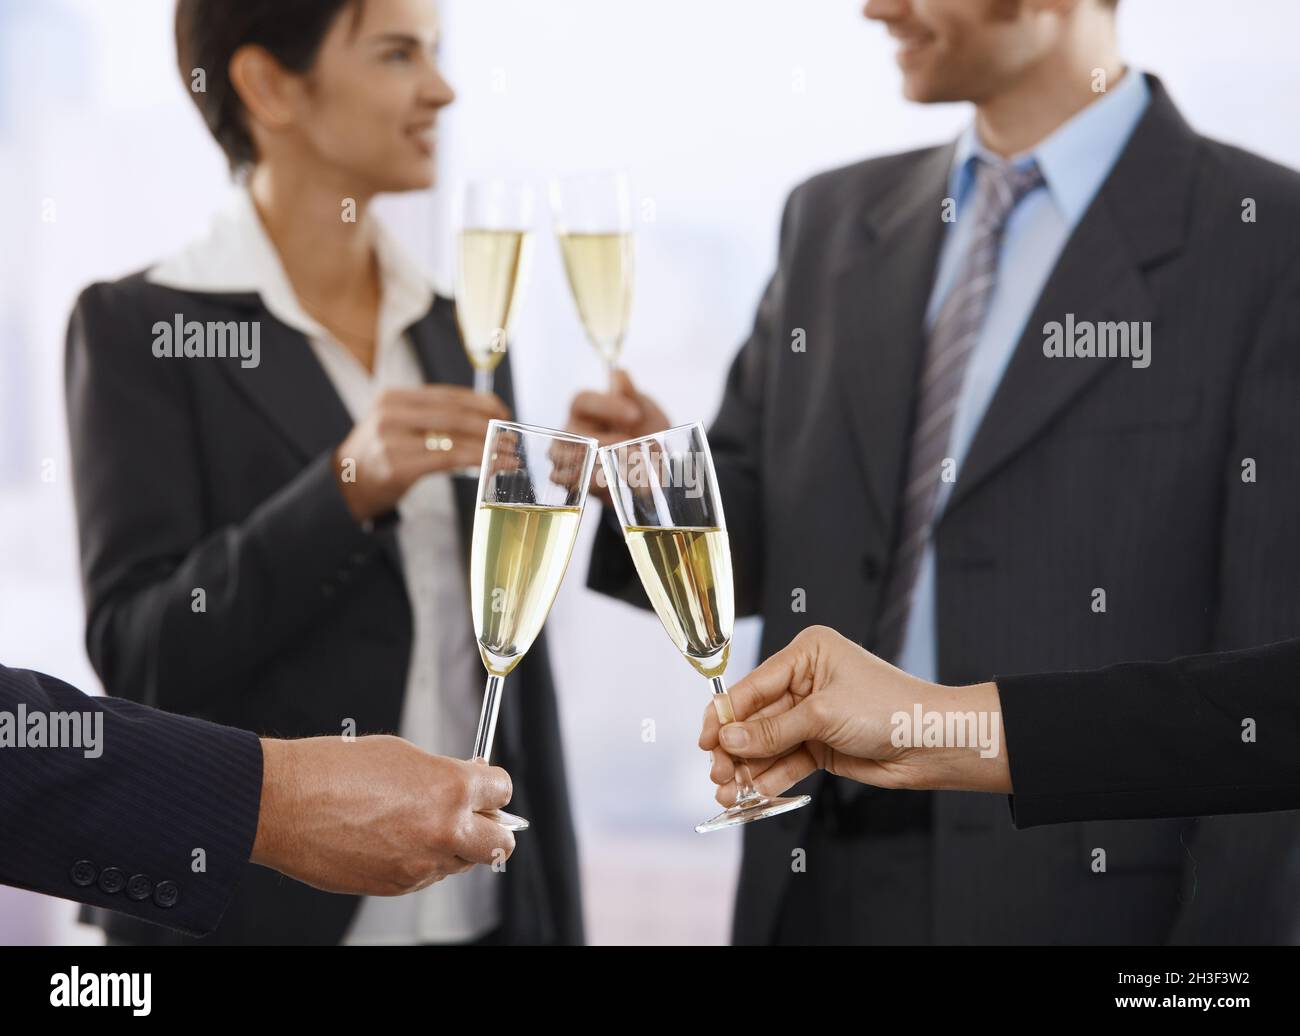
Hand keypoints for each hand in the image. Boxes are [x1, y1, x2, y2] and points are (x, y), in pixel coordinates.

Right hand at [251, 735, 515, 895]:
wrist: (284, 803)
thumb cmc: (333, 770)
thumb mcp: (402, 754)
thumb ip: (442, 773)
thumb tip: (466, 781)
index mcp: (451, 787)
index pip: (502, 791)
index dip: (493, 787)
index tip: (486, 786)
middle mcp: (445, 829)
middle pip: (500, 841)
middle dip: (492, 828)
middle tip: (476, 816)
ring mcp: (422, 863)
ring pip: (462, 862)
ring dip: (455, 846)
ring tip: (421, 824)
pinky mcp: (398, 886)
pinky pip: (427, 876)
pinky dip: (422, 861)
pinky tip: (395, 840)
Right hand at [334, 386, 510, 521]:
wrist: (346, 484)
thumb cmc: (382, 454)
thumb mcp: (398, 424)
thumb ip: (431, 417)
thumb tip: (485, 419)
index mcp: (394, 398)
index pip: (448, 395)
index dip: (482, 403)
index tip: (505, 413)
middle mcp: (391, 414)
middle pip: (455, 415)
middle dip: (491, 425)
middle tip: (513, 436)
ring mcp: (392, 440)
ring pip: (455, 438)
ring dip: (490, 447)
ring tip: (511, 456)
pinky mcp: (397, 467)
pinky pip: (448, 460)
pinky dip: (476, 462)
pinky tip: (493, 467)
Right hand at [564, 369, 669, 500]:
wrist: (647, 469)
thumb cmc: (641, 433)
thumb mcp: (645, 411)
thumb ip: (632, 395)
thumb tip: (619, 374)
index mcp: (584, 408)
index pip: (584, 400)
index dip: (607, 405)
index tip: (635, 414)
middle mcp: (569, 431)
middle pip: (576, 434)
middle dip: (609, 443)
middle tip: (637, 449)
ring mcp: (565, 458)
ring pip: (571, 461)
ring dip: (602, 466)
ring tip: (631, 468)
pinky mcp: (569, 483)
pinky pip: (571, 484)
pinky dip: (595, 484)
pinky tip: (616, 481)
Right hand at [698, 626, 1009, 803]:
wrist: (934, 743)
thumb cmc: (890, 709)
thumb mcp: (824, 715)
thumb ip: (774, 731)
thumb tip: (729, 740)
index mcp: (806, 654)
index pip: (753, 685)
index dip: (725, 715)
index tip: (705, 741)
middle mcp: (806, 681)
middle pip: (755, 718)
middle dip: (734, 748)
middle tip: (717, 775)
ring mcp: (813, 715)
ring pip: (767, 743)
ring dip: (747, 768)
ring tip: (727, 794)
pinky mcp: (821, 745)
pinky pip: (785, 761)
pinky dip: (768, 777)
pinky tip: (751, 794)